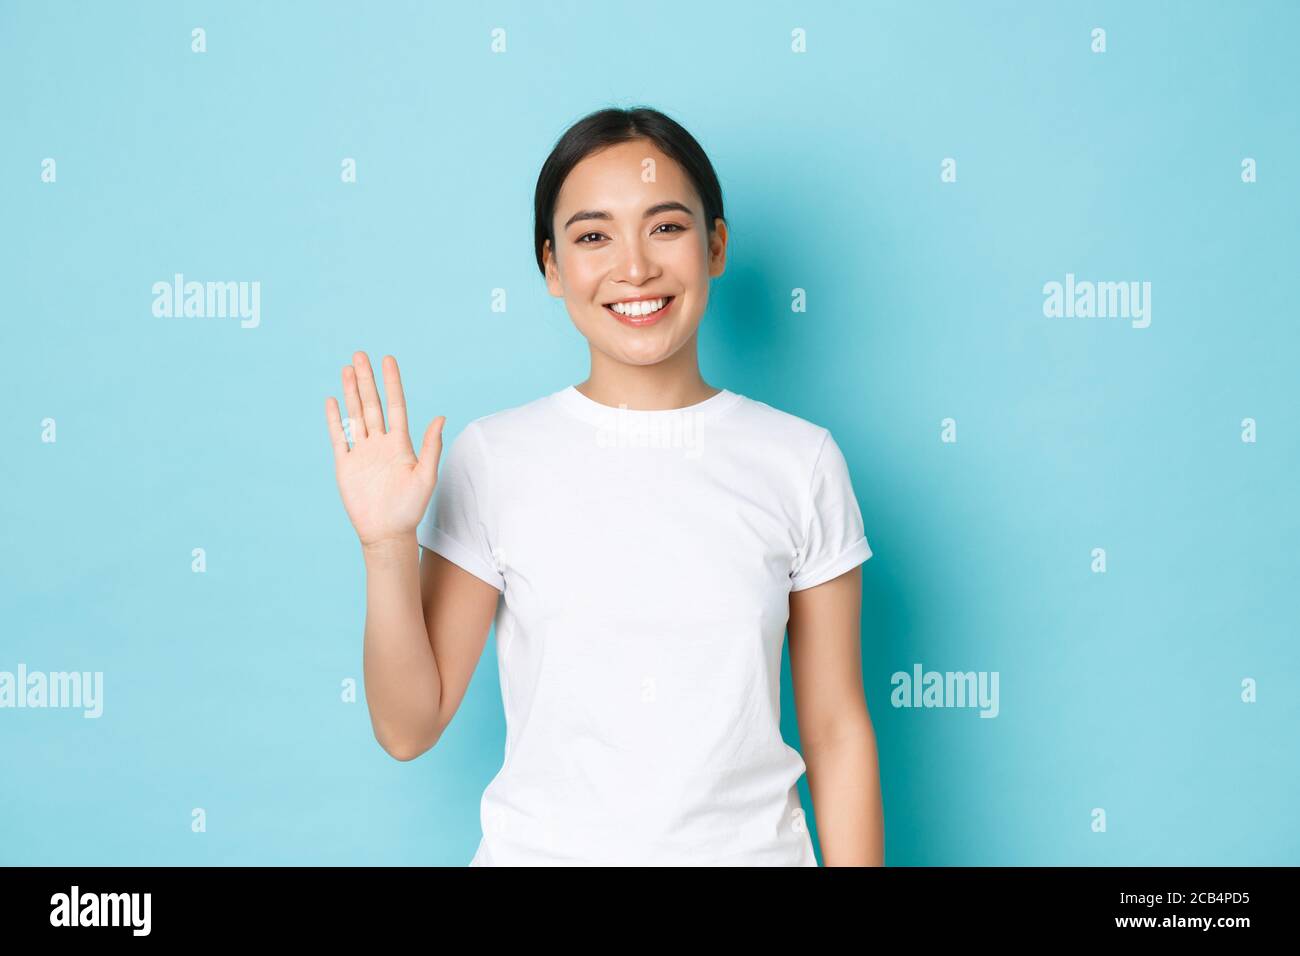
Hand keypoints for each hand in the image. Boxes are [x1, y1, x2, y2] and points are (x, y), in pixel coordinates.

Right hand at [324, 352, 444, 549]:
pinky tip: (332, 400)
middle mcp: (380, 443)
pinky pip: (339, 437)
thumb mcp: (425, 476)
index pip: (395, 405)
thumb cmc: (410, 508)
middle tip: (360, 355)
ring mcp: (362, 452)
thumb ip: (431, 446)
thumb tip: (441, 418)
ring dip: (350, 392)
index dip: (391, 383)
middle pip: (372, 404)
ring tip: (346, 368)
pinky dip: (335, 419)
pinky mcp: (345, 465)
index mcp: (400, 444)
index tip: (388, 360)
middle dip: (366, 380)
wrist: (387, 533)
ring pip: (355, 415)